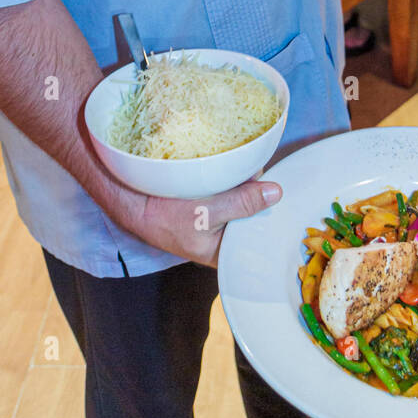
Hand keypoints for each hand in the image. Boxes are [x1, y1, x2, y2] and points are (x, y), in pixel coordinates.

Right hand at [136, 175, 281, 266]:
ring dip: (249, 182)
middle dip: (261, 195)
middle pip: (255, 214)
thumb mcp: (206, 213)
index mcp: (226, 252)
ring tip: (251, 168)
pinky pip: (232, 189)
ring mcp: (219, 217)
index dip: (272, 218)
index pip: (258, 237)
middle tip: (264, 176)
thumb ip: (241, 204)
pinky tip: (239, 165)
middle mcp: (225, 236)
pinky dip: (236, 177)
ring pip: (245, 198)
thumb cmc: (165, 218)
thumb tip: (276, 193)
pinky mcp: (212, 200)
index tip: (282, 197)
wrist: (134, 203)